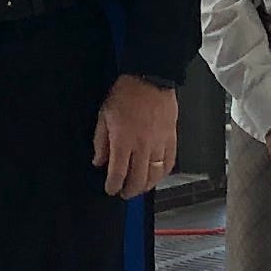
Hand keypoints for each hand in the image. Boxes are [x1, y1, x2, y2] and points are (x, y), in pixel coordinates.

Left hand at [91, 75, 179, 198]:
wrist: (150, 78)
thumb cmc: (126, 93)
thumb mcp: (104, 115)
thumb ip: (101, 141)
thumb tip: (99, 161)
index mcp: (123, 140)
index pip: (118, 173)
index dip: (113, 185)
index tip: (110, 189)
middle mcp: (142, 146)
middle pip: (137, 179)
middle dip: (129, 190)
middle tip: (124, 193)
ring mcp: (159, 144)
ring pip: (154, 175)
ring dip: (146, 186)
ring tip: (140, 188)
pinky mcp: (171, 139)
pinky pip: (169, 163)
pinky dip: (163, 174)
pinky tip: (157, 176)